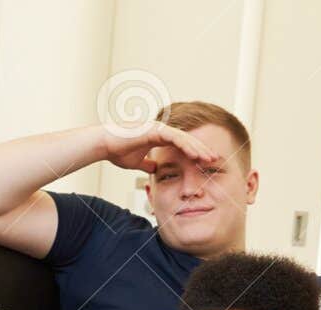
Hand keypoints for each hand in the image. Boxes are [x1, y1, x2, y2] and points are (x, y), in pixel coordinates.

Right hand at [101, 121, 220, 173]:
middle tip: (216, 160)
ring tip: (210, 158)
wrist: (104, 144)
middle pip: (187, 141)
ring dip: (199, 149)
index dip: (195, 154)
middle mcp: (161, 130)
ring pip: (185, 139)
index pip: (182, 145)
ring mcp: (159, 128)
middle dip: (202, 151)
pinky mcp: (155, 129)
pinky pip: (176, 138)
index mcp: (158, 137)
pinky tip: (196, 155)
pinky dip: (187, 146)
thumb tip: (155, 170)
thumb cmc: (117, 150)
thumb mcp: (136, 162)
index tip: (206, 164)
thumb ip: (148, 164)